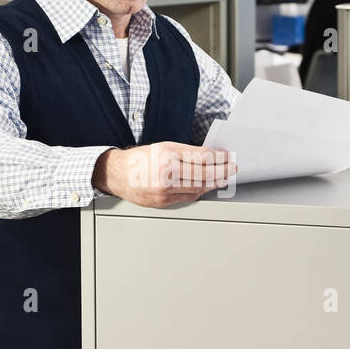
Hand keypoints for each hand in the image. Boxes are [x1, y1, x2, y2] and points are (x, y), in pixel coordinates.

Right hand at [93, 142, 236, 207]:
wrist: (118, 175)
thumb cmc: (139, 160)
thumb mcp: (163, 147)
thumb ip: (185, 152)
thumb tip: (208, 158)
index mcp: (167, 153)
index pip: (202, 156)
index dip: (219, 157)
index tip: (228, 157)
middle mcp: (167, 171)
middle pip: (203, 173)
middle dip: (221, 171)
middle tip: (232, 168)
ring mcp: (165, 189)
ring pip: (198, 187)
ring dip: (214, 183)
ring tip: (223, 179)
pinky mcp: (163, 201)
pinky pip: (188, 197)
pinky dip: (200, 192)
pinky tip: (206, 187)